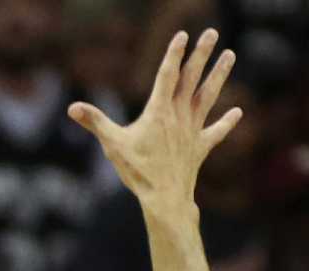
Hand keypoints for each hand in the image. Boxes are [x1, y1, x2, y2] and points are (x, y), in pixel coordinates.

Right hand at [69, 29, 241, 216]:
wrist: (163, 199)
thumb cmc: (138, 172)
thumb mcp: (112, 145)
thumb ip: (95, 122)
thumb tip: (71, 108)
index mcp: (159, 111)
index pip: (167, 75)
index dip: (174, 53)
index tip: (182, 34)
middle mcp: (179, 115)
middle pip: (191, 78)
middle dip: (201, 54)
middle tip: (211, 32)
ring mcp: (192, 130)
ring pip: (208, 97)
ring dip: (220, 74)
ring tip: (230, 54)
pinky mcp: (200, 147)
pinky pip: (216, 132)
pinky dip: (226, 123)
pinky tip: (237, 113)